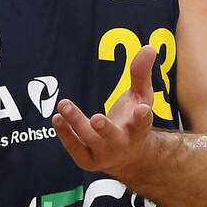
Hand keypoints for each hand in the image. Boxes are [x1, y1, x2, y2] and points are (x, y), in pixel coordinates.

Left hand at [53, 44, 155, 178]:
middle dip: (104, 128)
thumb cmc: (133, 122)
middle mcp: (122, 145)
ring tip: (63, 105)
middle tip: (96, 118)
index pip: (142, 124)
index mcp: (139, 131)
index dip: (142, 117)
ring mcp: (103, 154)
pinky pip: (74, 146)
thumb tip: (149, 47)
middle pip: (112, 136)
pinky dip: (64, 133)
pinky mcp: (86, 159)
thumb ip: (141, 74)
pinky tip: (57, 117)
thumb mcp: (141, 98)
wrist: (127, 158)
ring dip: (76, 122)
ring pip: (88, 139)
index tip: (142, 109)